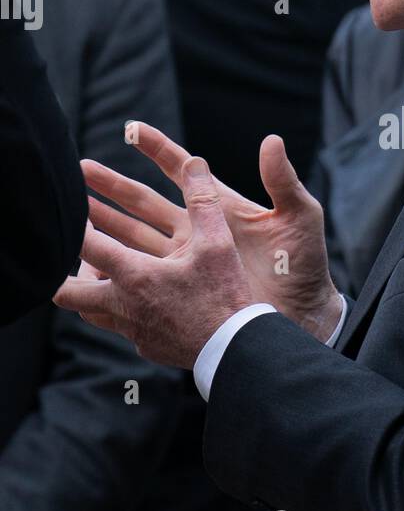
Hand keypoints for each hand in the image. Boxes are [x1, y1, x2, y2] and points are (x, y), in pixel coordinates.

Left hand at [54, 157, 255, 366]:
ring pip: (90, 312)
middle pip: (69, 292)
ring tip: (102, 275)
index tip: (77, 210)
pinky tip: (140, 303)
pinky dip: (121, 311)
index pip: (86, 247)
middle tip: (72, 253)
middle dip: (60, 273)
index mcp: (134, 275)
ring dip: (91, 292)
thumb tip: (195, 162)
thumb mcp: (217, 244)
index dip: (76, 224)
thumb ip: (203, 201)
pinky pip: (120, 327)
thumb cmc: (225, 296)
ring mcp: (132, 329)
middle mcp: (123, 305)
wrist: (235, 349)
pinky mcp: (146, 346)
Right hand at [82, 122, 342, 341]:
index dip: (158, 149)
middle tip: (78, 173)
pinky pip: (142, 278)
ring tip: (72, 213)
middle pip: (144, 204)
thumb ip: (283, 180)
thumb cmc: (306, 264)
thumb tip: (271, 140)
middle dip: (111, 188)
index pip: (182, 170)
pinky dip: (115, 271)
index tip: (131, 129)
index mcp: (222, 207)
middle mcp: (198, 231)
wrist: (307, 313)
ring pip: (134, 239)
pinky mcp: (184, 291)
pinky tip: (89, 267)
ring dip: (103, 225)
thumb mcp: (300, 216)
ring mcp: (188, 262)